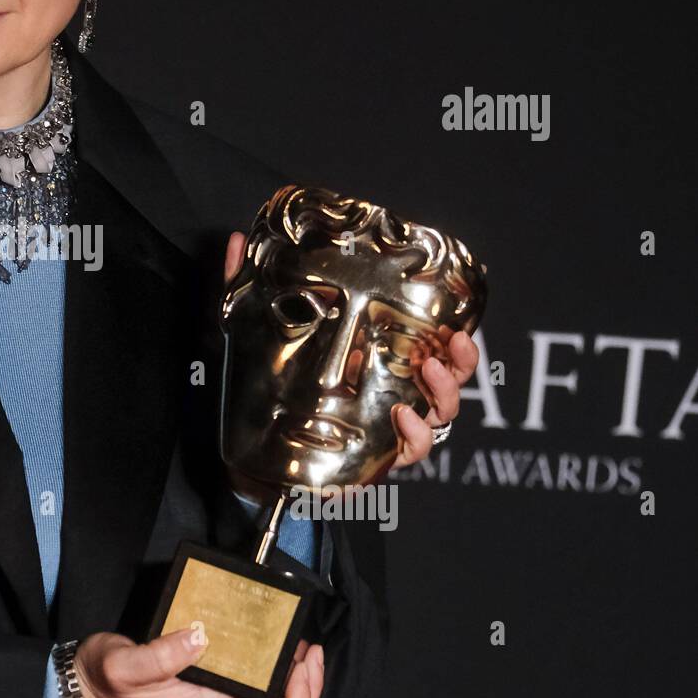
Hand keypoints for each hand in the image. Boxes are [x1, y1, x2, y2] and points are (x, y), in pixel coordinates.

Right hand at [74, 629, 322, 697]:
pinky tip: (272, 662)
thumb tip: (198, 636)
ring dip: (298, 695)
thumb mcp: (124, 661)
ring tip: (298, 655)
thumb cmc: (105, 680)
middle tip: (309, 653)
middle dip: (310, 695)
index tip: (302, 663)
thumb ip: (160, 652)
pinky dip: (278, 692)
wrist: (87, 693)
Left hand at [223, 230, 478, 471]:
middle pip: (449, 376)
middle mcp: (394, 391)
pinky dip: (417, 432)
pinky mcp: (380, 456)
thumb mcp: (257, 334)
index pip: (428, 342)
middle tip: (457, 341)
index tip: (457, 316)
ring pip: (442, 412)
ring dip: (446, 390)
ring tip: (432, 369)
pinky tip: (402, 413)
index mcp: (379, 361)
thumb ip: (248, 290)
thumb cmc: (268, 389)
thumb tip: (234, 240)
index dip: (451, 332)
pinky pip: (414, 447)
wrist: (259, 456)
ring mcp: (390, 426)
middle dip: (463, 359)